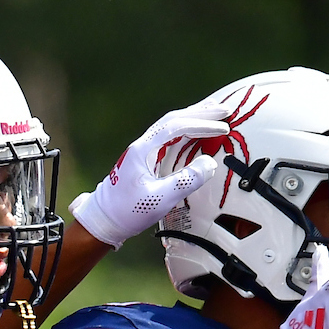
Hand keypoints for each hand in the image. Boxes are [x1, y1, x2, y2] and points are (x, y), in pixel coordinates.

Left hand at [69, 103, 231, 247]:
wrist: (104, 219)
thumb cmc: (127, 211)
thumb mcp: (159, 199)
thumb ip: (185, 181)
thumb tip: (209, 163)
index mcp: (143, 150)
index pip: (175, 127)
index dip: (201, 125)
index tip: (223, 127)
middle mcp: (143, 145)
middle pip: (173, 120)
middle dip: (200, 113)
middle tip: (225, 109)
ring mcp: (144, 151)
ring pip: (171, 126)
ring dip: (193, 118)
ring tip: (215, 111)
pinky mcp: (147, 159)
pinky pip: (169, 138)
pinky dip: (186, 131)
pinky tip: (197, 130)